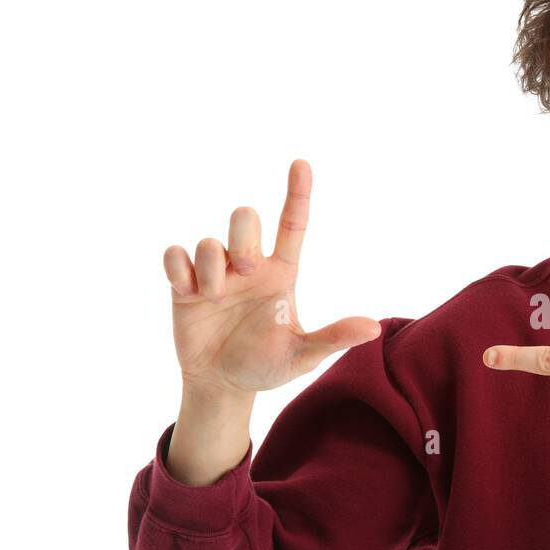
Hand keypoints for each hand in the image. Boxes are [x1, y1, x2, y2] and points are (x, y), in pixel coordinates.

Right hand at [162, 159, 379, 396]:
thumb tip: (374, 329)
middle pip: (244, 218)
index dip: (297, 194)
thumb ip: (334, 338)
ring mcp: (215, 272)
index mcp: (281, 273)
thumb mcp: (303, 354)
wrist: (223, 385)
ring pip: (208, 242)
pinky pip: (174, 255)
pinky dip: (178, 269)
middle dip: (242, 240)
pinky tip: (187, 292)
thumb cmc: (267, 365)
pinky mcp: (183, 284)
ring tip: (214, 299)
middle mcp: (248, 265)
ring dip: (210, 271)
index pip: (292, 225)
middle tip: (244, 273)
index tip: (301, 164)